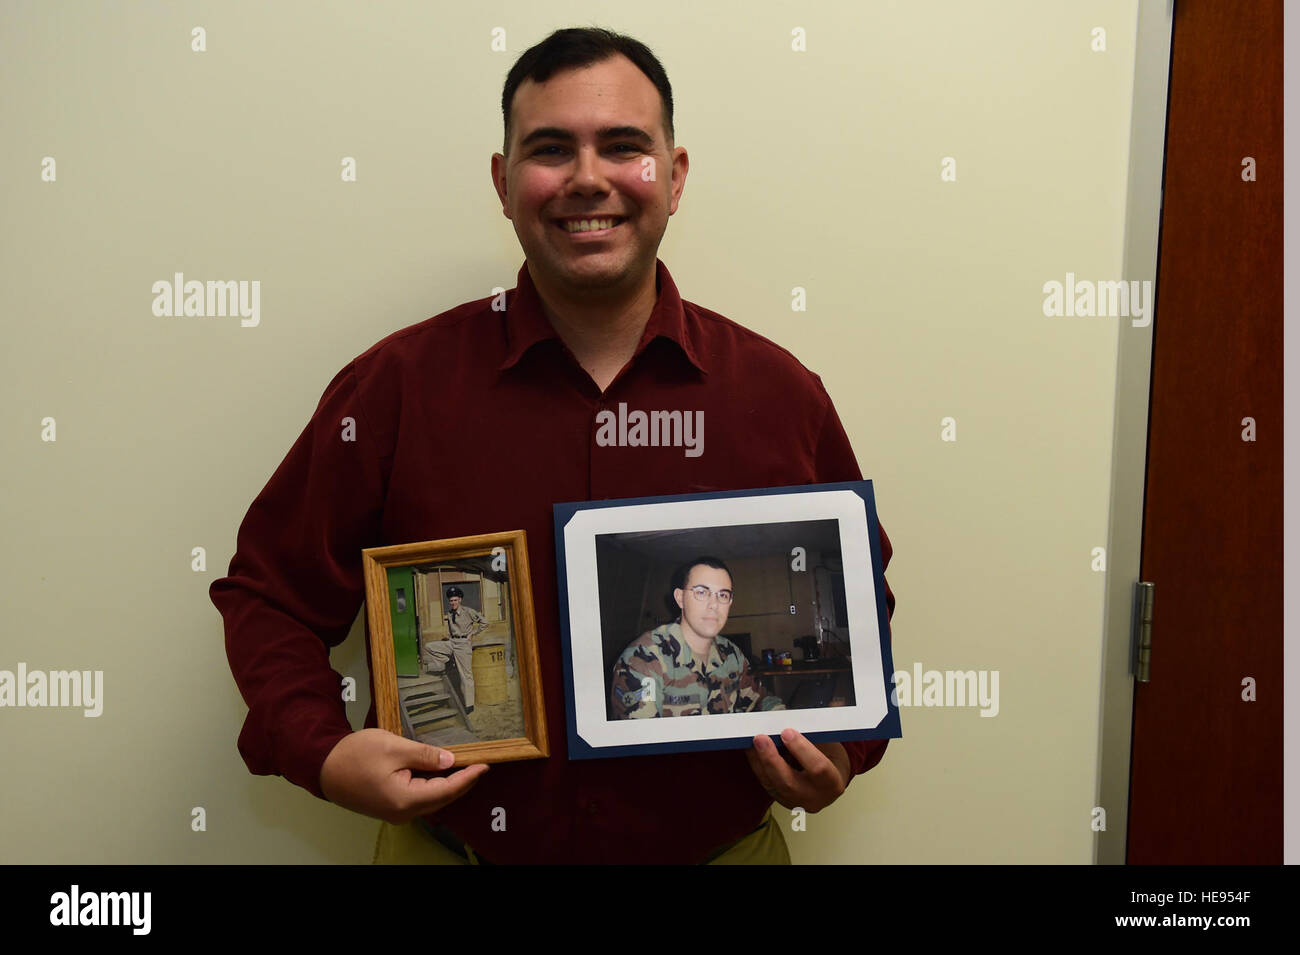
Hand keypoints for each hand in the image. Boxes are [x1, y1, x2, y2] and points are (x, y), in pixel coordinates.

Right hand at [319, 728, 487, 824]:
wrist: (323, 765)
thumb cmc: (353, 756)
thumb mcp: (394, 747)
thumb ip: (424, 755)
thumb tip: (449, 760)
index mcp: (405, 799)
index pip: (447, 790)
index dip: (468, 777)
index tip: (484, 766)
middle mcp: (403, 812)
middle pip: (442, 797)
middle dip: (462, 782)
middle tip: (479, 765)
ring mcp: (395, 811)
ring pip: (431, 798)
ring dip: (447, 784)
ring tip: (464, 766)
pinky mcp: (390, 806)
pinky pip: (419, 797)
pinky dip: (432, 785)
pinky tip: (439, 772)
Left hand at [746, 728, 849, 812]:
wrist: (828, 782)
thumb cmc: (829, 759)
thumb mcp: (829, 748)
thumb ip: (813, 737)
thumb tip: (792, 720)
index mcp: (832, 784)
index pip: (818, 768)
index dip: (801, 749)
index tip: (787, 732)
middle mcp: (813, 798)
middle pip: (789, 782)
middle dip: (772, 759)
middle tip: (761, 739)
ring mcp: (795, 802)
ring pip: (772, 784)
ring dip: (759, 761)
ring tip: (751, 741)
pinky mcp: (780, 799)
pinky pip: (765, 783)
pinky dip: (756, 765)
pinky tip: (750, 750)